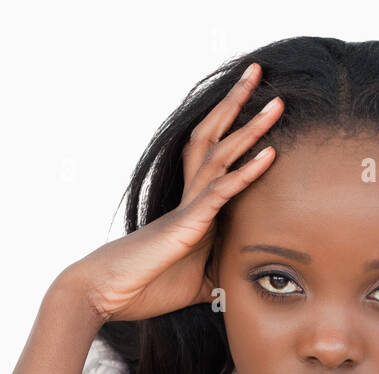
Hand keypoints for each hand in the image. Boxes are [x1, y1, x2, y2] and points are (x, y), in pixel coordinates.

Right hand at [59, 62, 282, 323]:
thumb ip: (217, 278)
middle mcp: (188, 198)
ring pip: (220, 155)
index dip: (236, 131)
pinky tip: (269, 154)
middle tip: (260, 74)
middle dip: (238, 105)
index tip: (258, 106)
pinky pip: (219, 193)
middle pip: (214, 139)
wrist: (103, 295)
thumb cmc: (141, 288)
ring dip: (250, 128)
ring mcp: (186, 208)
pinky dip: (245, 173)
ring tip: (276, 102)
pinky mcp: (185, 225)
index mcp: (191, 209)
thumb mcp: (193, 285)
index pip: (217, 160)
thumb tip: (237, 287)